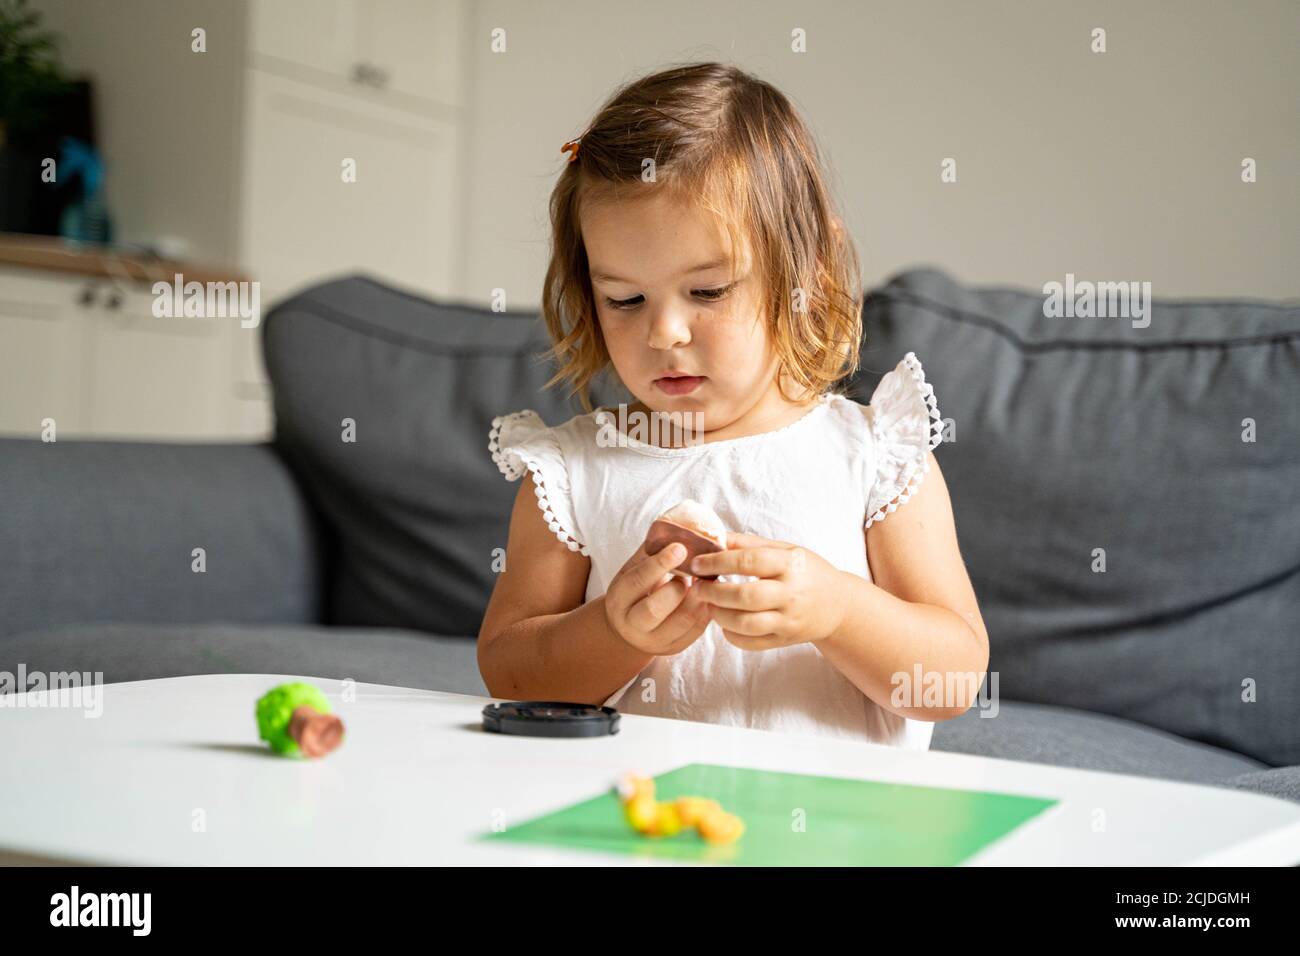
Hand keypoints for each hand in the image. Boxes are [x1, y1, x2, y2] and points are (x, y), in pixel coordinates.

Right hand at [603, 540, 712, 656]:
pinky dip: (706, 610)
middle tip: (691, 573)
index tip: (681, 547)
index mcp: (619, 598)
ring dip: (698, 598)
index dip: (660, 563)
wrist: (628, 627)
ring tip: (707, 581)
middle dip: (677, 588)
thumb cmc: (635, 589)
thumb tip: (676, 523)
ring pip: (681, 623)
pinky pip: (695, 632)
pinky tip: (710, 595)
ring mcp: (653, 641)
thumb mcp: (634, 569)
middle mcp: (631, 624)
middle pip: (654, 609)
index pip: (638, 580)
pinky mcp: (673, 648)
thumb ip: (651, 550)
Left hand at [687, 532, 848, 649]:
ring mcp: (789, 620)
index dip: (718, 562)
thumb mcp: (785, 549)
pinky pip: (752, 643)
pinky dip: (731, 635)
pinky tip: (725, 623)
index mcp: (790, 565)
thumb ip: (749, 544)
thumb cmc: (806, 571)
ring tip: (709, 605)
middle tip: (697, 587)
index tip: (697, 564)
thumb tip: (714, 536)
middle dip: (714, 592)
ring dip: (719, 615)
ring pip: (746, 624)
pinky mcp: (785, 639)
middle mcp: (791, 594)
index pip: (749, 561)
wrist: (838, 605)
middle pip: (745, 596)